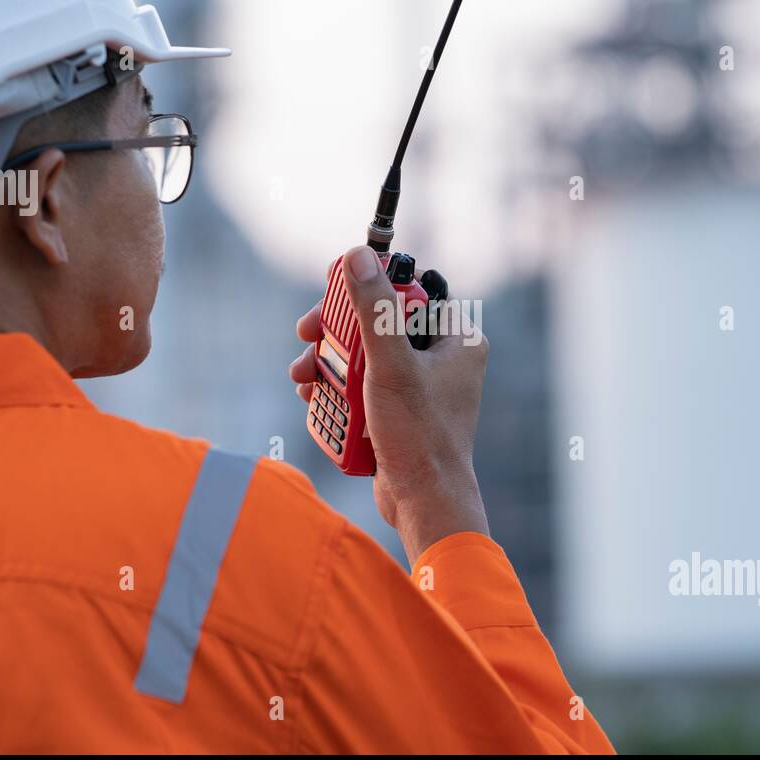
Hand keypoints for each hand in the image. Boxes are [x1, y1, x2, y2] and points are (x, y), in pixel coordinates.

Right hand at [290, 246, 489, 562]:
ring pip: (366, 356)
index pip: (409, 291)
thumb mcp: (390, 366)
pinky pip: (364, 386)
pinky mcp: (401, 412)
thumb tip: (359, 256)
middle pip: (379, 324)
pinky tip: (313, 396)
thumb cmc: (420, 437)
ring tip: (302, 376)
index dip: (368, 286)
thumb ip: (375, 310)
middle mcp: (443, 359)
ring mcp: (421, 387)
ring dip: (329, 362)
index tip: (333, 290)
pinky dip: (338, 388)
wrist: (424, 504)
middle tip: (306, 335)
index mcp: (456, 339)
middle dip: (337, 332)